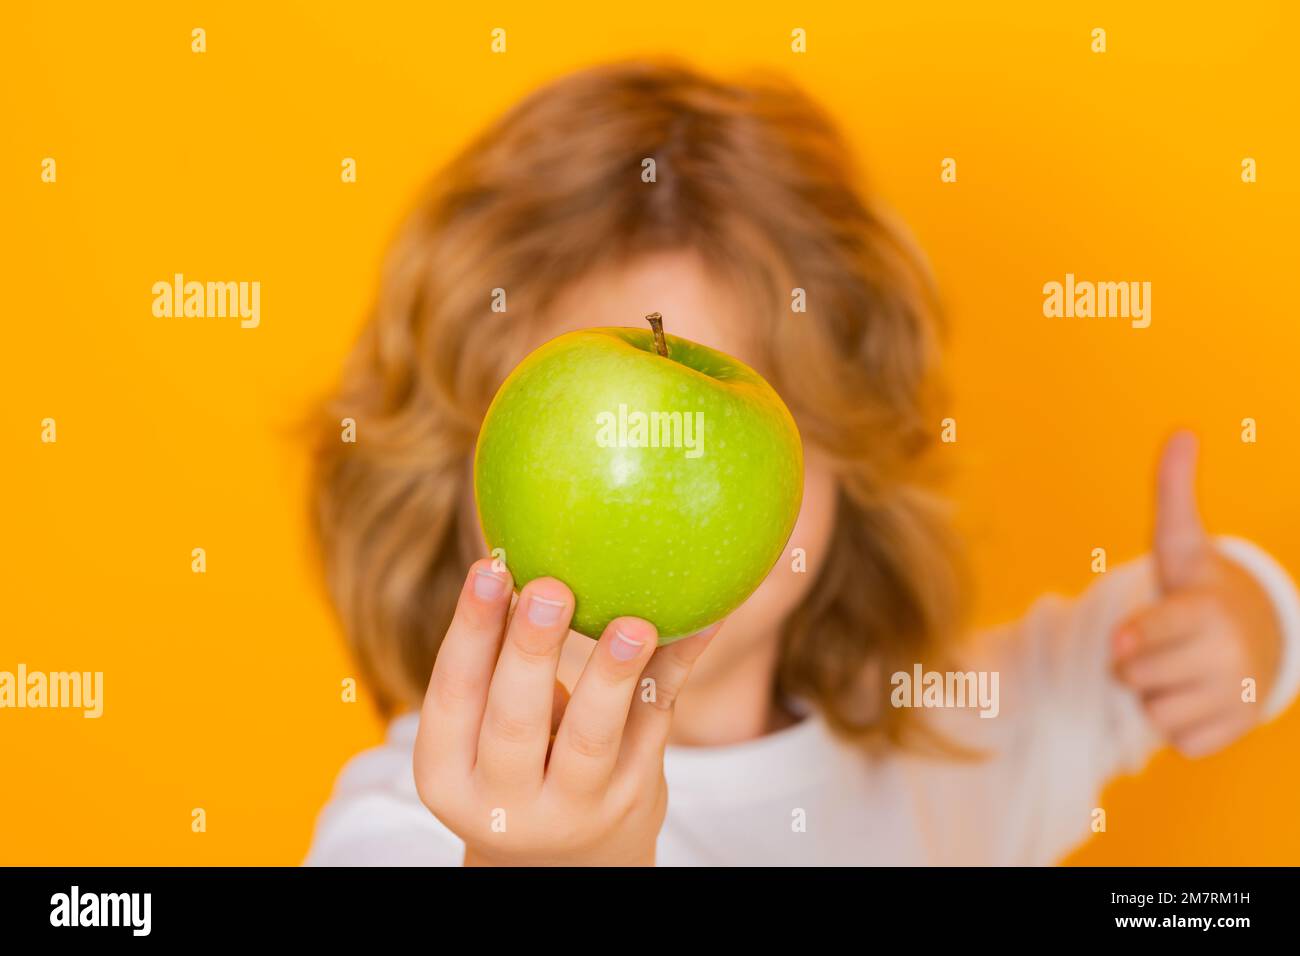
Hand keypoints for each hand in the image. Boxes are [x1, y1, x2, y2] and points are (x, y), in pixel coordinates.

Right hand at [413, 559, 718, 865]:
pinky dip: (676, 666)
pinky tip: (703, 620)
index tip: (490, 568)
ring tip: (630, 626)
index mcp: (449, 775)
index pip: (453, 697)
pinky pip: (654, 721)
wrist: (567, 861)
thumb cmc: (515, 765)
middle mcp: (506, 802)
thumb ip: (494, 665)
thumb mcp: (482, 734)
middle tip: (548, 589)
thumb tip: (515, 552)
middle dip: (531, 653)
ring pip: (592, 738)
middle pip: (516, 724)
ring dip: (610, 677)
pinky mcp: (634, 793)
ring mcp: (577, 806)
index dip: (469, 632)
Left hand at [1111, 431, 1283, 756]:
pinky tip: (1197, 697)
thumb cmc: (1199, 588)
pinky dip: (1179, 725)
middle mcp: (1226, 656)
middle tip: (1165, 645)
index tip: (1125, 638)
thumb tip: (1182, 431)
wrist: (1259, 637)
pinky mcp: (1236, 731)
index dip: (1132, 639)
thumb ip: (1172, 493)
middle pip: (1134, 678)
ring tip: (1181, 669)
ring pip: (1154, 713)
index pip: (1144, 638)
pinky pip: (1177, 741)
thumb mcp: (1182, 543)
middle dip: (1137, 664)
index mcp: (1206, 611)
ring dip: (1156, 695)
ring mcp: (1235, 697)